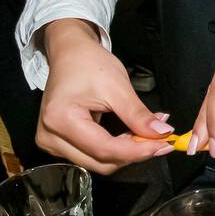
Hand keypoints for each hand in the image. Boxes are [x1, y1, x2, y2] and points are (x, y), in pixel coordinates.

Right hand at [35, 18, 173, 173]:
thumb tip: (162, 135)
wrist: (69, 53)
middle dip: (133, 153)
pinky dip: (113, 150)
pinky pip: (91, 156)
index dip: (137, 151)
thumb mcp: (118, 87)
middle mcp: (50, 137)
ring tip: (145, 134)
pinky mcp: (58, 143)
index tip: (164, 144)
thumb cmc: (89, 63)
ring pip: (97, 162)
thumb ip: (138, 115)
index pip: (104, 149)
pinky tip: (128, 135)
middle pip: (100, 162)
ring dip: (124, 153)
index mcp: (61, 120)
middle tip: (160, 139)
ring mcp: (51, 143)